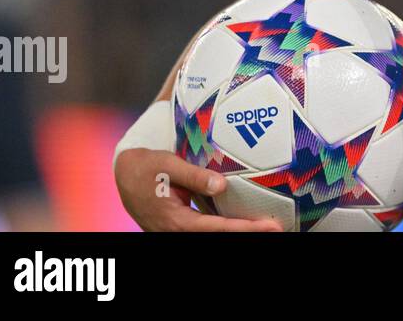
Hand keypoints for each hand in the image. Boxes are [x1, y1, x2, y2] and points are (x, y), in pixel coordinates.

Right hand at [114, 148, 283, 231]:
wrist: (123, 175)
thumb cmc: (146, 167)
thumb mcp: (168, 166)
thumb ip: (194, 176)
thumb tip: (222, 185)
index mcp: (176, 220)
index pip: (217, 229)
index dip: (244, 229)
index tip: (269, 226)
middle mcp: (178, 231)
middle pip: (219, 236)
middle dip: (248, 232)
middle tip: (278, 228)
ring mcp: (178, 231)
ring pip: (213, 233)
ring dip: (239, 230)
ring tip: (266, 225)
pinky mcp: (181, 226)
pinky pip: (207, 229)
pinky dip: (226, 226)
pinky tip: (245, 220)